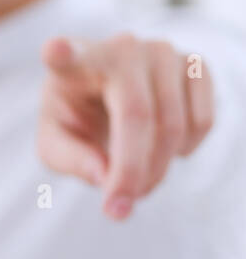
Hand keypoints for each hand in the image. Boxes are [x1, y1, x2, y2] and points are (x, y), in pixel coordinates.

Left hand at [37, 33, 213, 219]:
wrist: (109, 94)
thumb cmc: (76, 118)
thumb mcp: (57, 146)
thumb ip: (72, 160)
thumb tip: (106, 177)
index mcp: (72, 65)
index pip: (64, 55)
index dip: (60, 53)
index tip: (54, 50)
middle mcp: (119, 49)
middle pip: (137, 117)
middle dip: (132, 172)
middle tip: (119, 210)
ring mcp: (161, 52)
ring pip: (174, 124)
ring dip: (158, 169)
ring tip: (137, 183)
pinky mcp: (195, 65)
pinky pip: (203, 121)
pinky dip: (186, 150)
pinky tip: (164, 150)